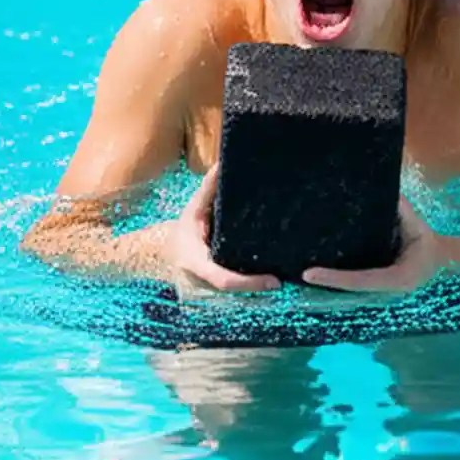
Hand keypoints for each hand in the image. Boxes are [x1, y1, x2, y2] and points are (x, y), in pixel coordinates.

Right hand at [166, 163, 280, 293]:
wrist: (167, 250)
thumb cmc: (185, 228)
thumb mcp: (192, 209)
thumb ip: (206, 190)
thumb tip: (222, 164)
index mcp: (198, 263)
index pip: (225, 280)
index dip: (249, 283)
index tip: (274, 281)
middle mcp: (209, 280)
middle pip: (238, 291)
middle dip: (262, 288)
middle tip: (291, 279)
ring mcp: (217, 287)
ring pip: (241, 294)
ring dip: (264, 290)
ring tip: (292, 279)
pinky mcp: (224, 285)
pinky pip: (242, 288)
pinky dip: (259, 285)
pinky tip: (281, 277)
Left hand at [302, 196, 442, 292]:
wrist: (438, 259)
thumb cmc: (426, 241)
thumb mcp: (418, 225)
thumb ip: (402, 209)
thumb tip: (383, 190)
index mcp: (398, 278)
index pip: (361, 280)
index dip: (335, 278)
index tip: (310, 274)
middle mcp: (385, 291)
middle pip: (349, 293)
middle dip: (324, 285)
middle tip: (298, 277)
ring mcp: (379, 292)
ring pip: (348, 294)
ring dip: (326, 287)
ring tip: (298, 278)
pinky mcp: (374, 288)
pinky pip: (352, 286)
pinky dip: (334, 281)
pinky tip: (314, 274)